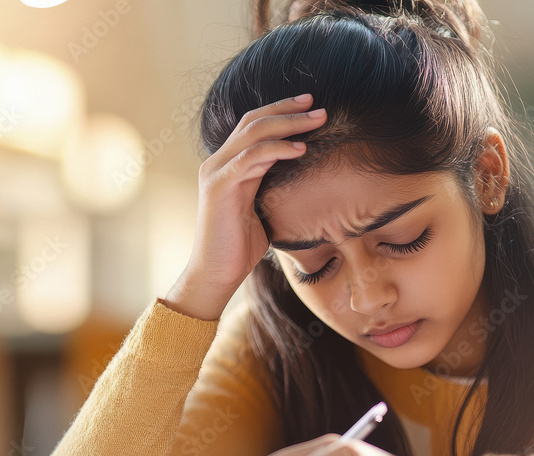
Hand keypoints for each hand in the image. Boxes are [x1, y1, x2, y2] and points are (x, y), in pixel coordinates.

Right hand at [166, 94, 326, 319]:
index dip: (280, 112)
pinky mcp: (220, 185)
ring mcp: (216, 171)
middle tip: (317, 104)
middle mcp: (218, 162)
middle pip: (253, 121)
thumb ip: (272, 187)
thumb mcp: (262, 209)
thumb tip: (302, 177)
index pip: (253, 126)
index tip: (309, 106)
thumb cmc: (240, 247)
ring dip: (289, 124)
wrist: (216, 273)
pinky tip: (300, 149)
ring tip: (317, 119)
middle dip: (287, 109)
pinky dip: (278, 149)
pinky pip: (252, 156)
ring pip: (254, 132)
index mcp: (228, 166)